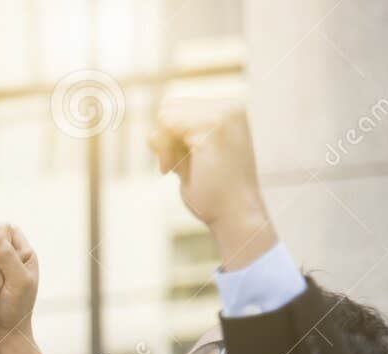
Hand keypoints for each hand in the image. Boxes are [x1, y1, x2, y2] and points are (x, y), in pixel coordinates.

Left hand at [149, 100, 275, 267]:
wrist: (235, 214)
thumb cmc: (214, 191)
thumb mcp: (191, 158)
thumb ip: (174, 141)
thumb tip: (152, 133)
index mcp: (229, 111)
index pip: (177, 106)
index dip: (167, 135)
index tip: (174, 161)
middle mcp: (230, 107)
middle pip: (168, 106)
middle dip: (163, 138)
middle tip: (171, 166)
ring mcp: (223, 115)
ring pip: (165, 115)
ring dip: (163, 145)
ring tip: (175, 169)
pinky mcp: (213, 129)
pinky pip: (167, 126)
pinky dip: (163, 151)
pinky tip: (172, 170)